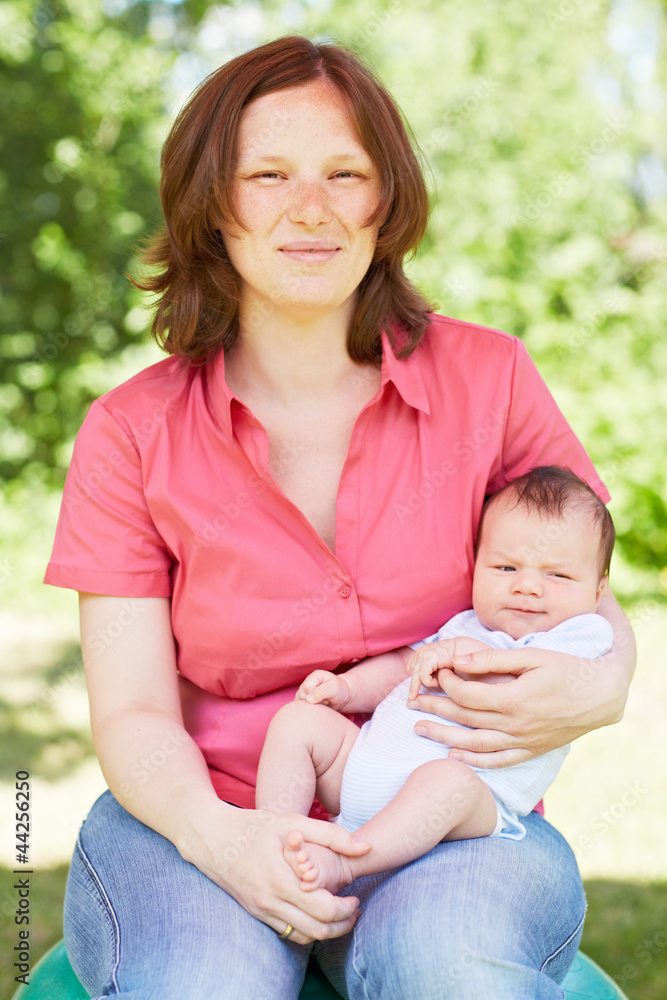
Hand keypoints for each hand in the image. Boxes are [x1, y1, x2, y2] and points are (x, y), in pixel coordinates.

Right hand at [183, 799, 370, 944]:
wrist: (209, 837)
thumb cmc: (253, 825)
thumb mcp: (292, 822)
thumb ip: (332, 835)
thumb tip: (366, 846)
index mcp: (281, 880)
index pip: (324, 911)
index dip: (346, 909)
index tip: (355, 897)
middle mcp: (270, 902)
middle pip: (317, 931)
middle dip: (342, 924)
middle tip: (354, 909)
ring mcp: (261, 910)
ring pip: (302, 937)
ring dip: (325, 930)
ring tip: (339, 912)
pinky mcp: (255, 912)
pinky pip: (286, 932)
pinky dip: (305, 929)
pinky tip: (313, 911)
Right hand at [295, 670, 350, 711]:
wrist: (342, 697)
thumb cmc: (340, 690)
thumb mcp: (334, 689)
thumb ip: (322, 692)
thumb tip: (308, 699)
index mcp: (314, 676)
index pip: (307, 687)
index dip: (316, 695)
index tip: (327, 698)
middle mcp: (307, 682)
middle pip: (301, 695)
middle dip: (313, 702)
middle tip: (325, 701)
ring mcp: (304, 692)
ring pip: (299, 702)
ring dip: (311, 707)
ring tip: (322, 704)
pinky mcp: (303, 700)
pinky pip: (300, 707)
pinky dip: (308, 710)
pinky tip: (317, 708)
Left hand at [411, 645, 624, 767]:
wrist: (602, 695)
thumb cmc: (566, 668)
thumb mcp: (530, 656)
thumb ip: (492, 660)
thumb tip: (456, 660)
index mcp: (514, 700)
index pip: (467, 695)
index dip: (448, 683)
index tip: (439, 672)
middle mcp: (516, 726)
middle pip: (465, 720)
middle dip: (435, 710)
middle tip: (412, 703)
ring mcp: (524, 742)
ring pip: (475, 744)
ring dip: (444, 738)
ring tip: (420, 730)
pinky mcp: (531, 751)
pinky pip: (498, 761)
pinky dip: (475, 761)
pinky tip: (454, 756)